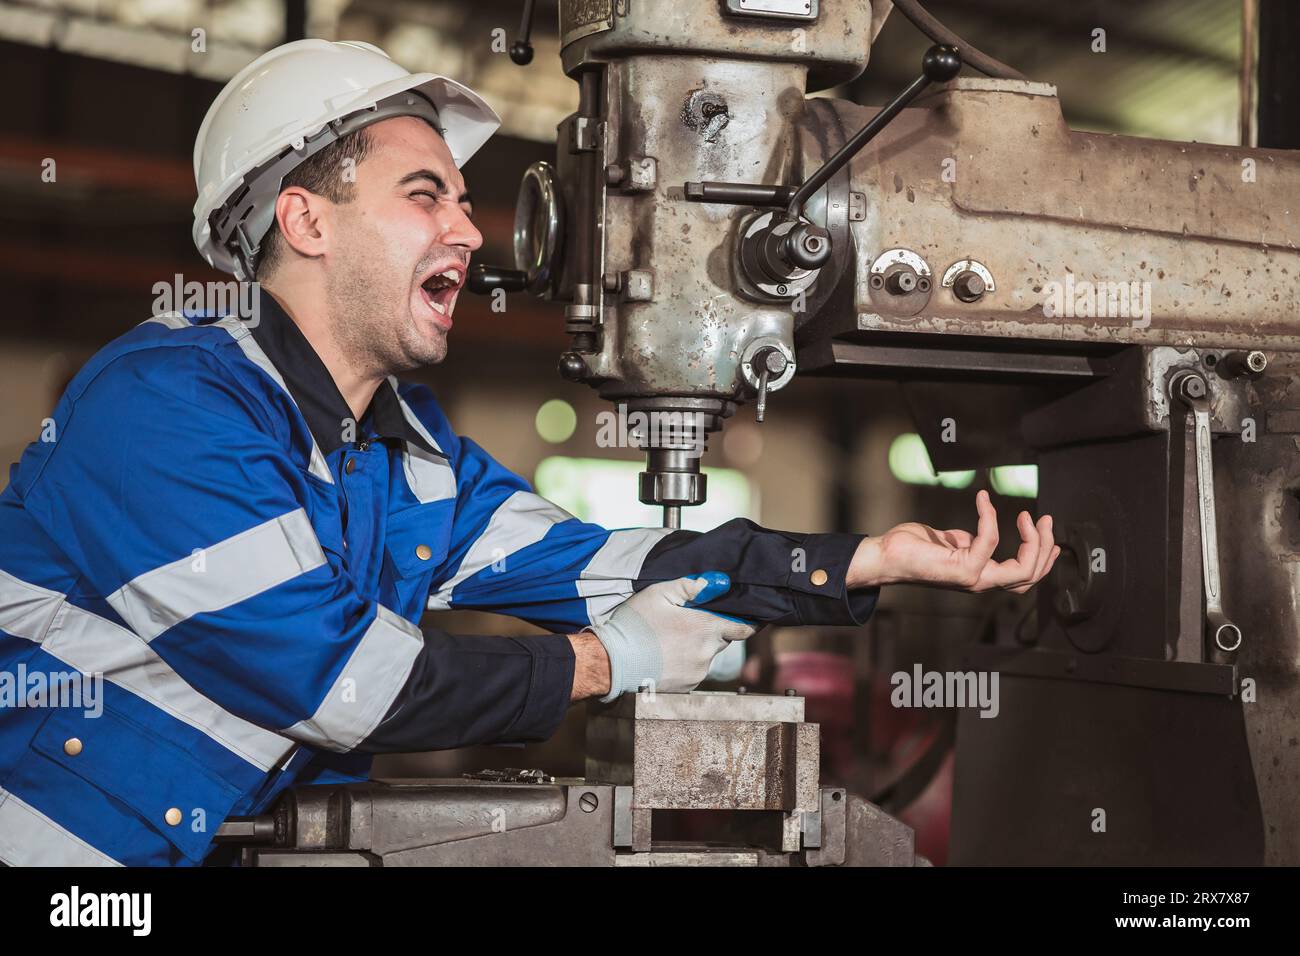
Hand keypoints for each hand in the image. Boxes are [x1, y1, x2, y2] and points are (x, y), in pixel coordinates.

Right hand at [586, 574, 755, 701]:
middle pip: (722, 640)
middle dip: (712, 630)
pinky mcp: (687, 687)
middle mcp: (706, 654)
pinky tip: (666, 655)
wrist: (612, 662)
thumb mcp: (658, 594)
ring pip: (707, 655)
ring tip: (671, 640)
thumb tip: (715, 582)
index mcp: (705, 629)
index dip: (747, 621)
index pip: (744, 628)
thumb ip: (690, 586)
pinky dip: (686, 662)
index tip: (747, 617)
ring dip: (697, 647)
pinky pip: (695, 670)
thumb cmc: (634, 625)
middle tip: (689, 622)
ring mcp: (697, 673)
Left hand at [848, 489, 1059, 593]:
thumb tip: (980, 533)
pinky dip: (989, 517)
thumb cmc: (911, 548)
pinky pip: (989, 541)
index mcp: (979, 575)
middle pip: (1029, 576)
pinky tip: (983, 500)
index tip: (1043, 527)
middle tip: (1046, 520)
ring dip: (1032, 541)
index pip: (1022, 575)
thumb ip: (969, 541)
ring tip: (1030, 517)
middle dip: (1045, 549)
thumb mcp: (949, 542)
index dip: (1040, 555)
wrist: (885, 556)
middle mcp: (980, 581)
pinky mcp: (962, 569)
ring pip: (1021, 570)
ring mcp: (972, 579)